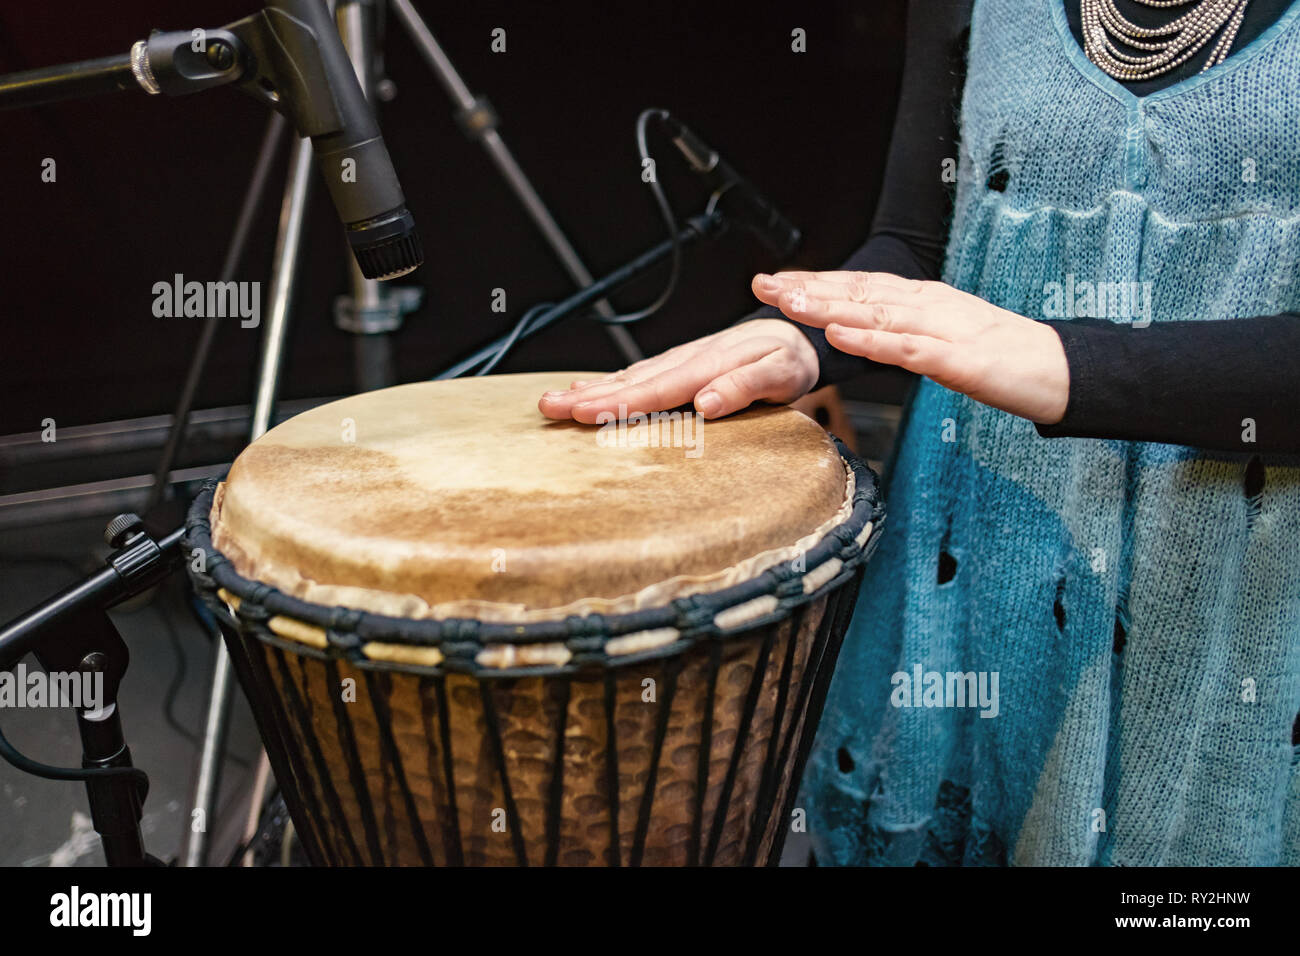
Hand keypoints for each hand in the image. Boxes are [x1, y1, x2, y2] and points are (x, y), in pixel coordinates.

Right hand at [537, 318, 818, 422]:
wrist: (798, 338)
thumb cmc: (791, 361)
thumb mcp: (781, 376)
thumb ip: (745, 387)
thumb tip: (707, 402)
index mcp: (709, 365)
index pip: (658, 389)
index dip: (621, 402)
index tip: (586, 412)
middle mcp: (688, 360)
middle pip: (631, 382)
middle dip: (588, 396)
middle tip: (547, 408)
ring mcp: (680, 361)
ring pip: (628, 377)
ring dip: (590, 389)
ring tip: (554, 400)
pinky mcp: (679, 365)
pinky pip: (638, 374)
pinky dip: (610, 382)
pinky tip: (587, 389)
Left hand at [752, 270, 1069, 423]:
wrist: (1060, 371)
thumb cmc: (1004, 361)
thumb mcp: (945, 342)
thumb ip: (906, 335)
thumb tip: (865, 333)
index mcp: (924, 302)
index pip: (859, 287)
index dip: (815, 283)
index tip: (775, 282)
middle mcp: (928, 306)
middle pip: (858, 293)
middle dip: (807, 288)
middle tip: (762, 284)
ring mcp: (943, 330)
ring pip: (876, 314)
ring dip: (829, 307)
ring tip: (789, 303)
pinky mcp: (958, 359)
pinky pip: (907, 349)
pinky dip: (870, 341)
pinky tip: (840, 335)